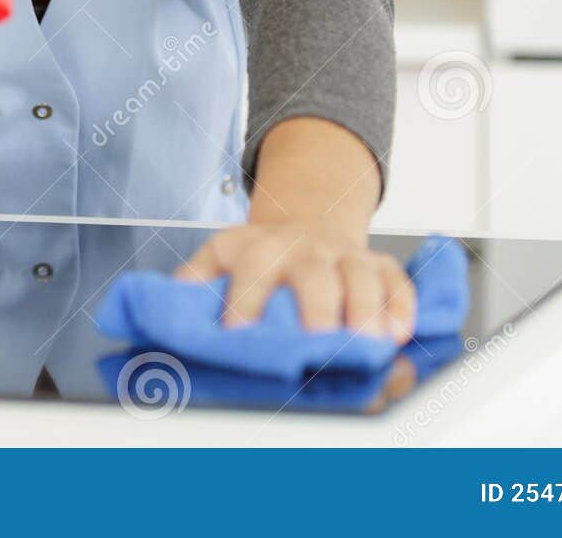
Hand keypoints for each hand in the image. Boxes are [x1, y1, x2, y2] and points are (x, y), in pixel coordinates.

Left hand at [175, 218, 416, 344]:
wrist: (305, 219)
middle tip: (317, 342)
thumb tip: (160, 316)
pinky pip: (397, 280)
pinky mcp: (378, 264)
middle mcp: (304, 248)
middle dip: (316, 307)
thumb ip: (192, 285)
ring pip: (361, 276)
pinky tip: (399, 332)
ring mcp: (344, 255)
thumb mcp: (218, 258)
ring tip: (368, 343)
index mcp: (258, 248)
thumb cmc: (257, 256)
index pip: (250, 268)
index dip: (244, 298)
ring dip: (366, 310)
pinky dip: (401, 305)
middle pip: (313, 274)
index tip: (238, 331)